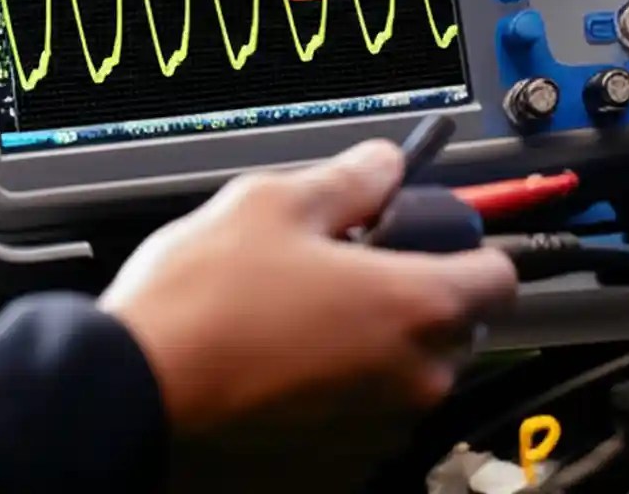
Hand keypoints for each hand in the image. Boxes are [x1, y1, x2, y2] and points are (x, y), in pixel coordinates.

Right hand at [98, 140, 516, 489]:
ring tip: (298, 327)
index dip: (468, 248)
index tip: (433, 241)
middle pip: (452, 330)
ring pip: (404, 379)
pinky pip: (360, 425)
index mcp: (419, 306)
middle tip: (347, 277)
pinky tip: (279, 377)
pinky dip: (337, 402)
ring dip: (372, 353)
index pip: (500, 275)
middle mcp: (416, 379)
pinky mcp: (338, 473)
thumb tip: (384, 165)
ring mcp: (379, 434)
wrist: (127, 402)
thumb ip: (349, 180)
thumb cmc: (200, 308)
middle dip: (412, 300)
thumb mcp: (272, 203)